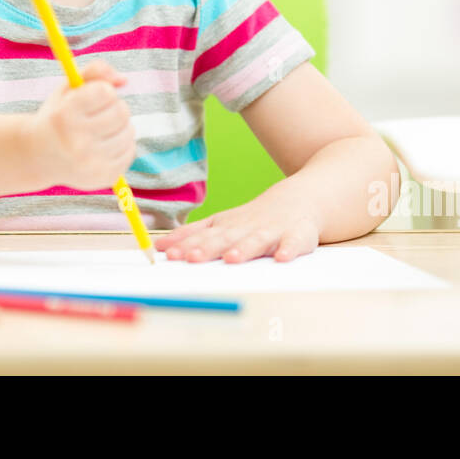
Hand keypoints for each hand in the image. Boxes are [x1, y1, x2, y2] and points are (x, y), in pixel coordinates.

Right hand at [24, 60, 135, 190]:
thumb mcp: (67, 89)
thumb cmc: (57, 116)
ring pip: (129, 131)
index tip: (92, 97)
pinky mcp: (104, 177)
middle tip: (100, 113)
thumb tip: (124, 80)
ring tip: (102, 129)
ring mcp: (91, 163)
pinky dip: (122, 145)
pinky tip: (104, 145)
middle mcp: (76, 141)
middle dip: (114, 107)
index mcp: (64, 116)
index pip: (105, 92)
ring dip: (120, 126)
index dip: (103, 91)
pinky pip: (130, 151)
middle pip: (121, 112)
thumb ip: (94, 72)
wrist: (38, 156)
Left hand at [154, 180, 321, 262]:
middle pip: (225, 238)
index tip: (169, 255)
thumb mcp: (222, 223)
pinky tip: (283, 258)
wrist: (299, 199)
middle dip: (208, 248)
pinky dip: (289, 249)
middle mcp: (247, 228)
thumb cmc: (253, 218)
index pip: (203, 236)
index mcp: (228, 226)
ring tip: (232, 259)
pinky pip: (294, 242)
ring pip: (257, 241)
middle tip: (192, 258)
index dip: (186, 245)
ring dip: (244, 249)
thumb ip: (193, 235)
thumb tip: (159, 248)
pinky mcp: (298, 235)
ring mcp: (272, 231)